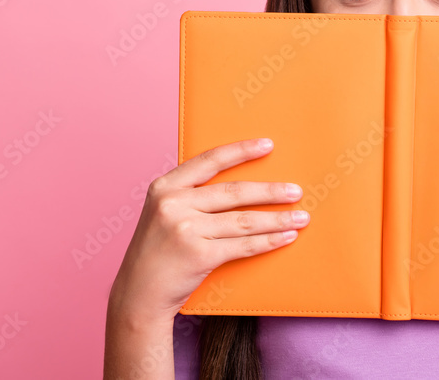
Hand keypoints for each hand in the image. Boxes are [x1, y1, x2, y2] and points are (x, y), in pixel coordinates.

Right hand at [108, 137, 309, 324]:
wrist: (138, 294)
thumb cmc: (157, 251)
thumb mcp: (162, 213)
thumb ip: (190, 195)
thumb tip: (241, 184)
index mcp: (164, 186)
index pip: (210, 161)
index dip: (241, 151)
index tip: (268, 145)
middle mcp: (173, 204)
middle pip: (234, 192)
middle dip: (270, 192)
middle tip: (296, 191)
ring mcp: (186, 230)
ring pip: (244, 220)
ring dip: (278, 219)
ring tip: (301, 217)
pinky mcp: (199, 255)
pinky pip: (243, 245)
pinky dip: (269, 241)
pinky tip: (286, 236)